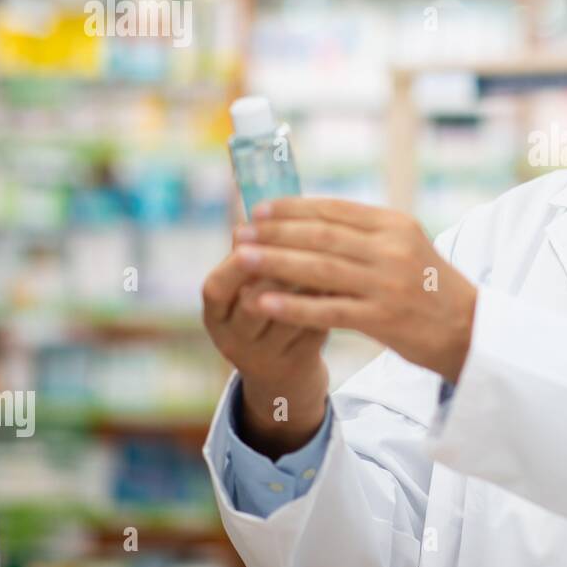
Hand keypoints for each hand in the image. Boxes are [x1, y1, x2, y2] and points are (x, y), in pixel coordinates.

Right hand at [201, 227, 329, 458]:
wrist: (282, 365)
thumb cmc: (269, 304)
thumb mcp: (252, 281)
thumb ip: (261, 250)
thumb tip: (268, 201)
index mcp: (216, 310)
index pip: (218, 286)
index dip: (238, 263)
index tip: (258, 235)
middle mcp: (232, 336)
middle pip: (254, 303)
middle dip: (283, 270)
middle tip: (311, 244)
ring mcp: (263, 355)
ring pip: (288, 316)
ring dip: (311, 283)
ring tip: (336, 256)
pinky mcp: (295, 363)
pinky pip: (314, 327)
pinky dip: (329, 301)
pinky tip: (349, 281)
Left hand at [233, 197, 477, 383]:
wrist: (467, 329)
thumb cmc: (429, 287)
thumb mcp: (406, 247)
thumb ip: (366, 234)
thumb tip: (310, 221)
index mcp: (395, 225)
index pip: (335, 210)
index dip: (293, 208)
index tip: (260, 210)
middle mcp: (392, 249)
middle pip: (322, 236)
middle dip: (276, 232)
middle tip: (241, 232)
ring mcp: (388, 284)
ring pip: (320, 269)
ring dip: (276, 263)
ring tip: (243, 259)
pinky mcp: (383, 318)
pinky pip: (328, 310)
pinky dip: (293, 305)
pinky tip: (265, 301)